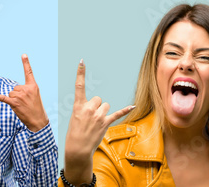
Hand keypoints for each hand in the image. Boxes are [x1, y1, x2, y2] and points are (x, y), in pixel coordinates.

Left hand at [0, 54, 48, 131]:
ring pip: (10, 93)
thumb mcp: (35, 95)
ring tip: (22, 106)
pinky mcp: (14, 103)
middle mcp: (26, 89)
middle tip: (26, 103)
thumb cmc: (36, 107)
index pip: (29, 73)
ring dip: (14, 100)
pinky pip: (3, 98)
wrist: (38, 120)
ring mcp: (20, 96)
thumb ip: (26, 89)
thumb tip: (14, 90)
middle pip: (14, 87)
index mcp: (33, 86)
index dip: (26, 63)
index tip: (23, 54)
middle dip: (18, 95)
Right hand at [63, 60, 132, 184]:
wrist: (78, 147)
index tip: (82, 61)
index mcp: (78, 105)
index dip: (80, 73)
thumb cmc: (75, 132)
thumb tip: (97, 105)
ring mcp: (98, 115)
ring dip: (103, 112)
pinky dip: (125, 110)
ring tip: (96, 122)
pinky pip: (117, 114)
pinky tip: (133, 105)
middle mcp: (88, 108)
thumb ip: (84, 108)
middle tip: (90, 117)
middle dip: (96, 106)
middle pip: (98, 98)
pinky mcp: (106, 123)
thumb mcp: (75, 117)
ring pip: (106, 105)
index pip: (79, 85)